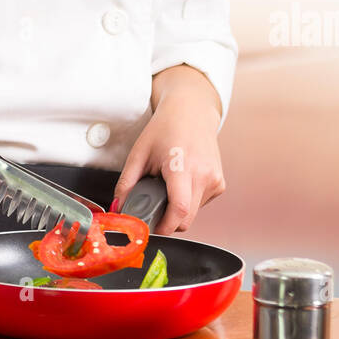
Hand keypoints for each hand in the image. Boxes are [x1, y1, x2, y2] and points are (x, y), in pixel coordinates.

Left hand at [110, 65, 225, 234]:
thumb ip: (126, 183)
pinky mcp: (220, 184)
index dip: (164, 226)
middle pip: (186, 219)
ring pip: (193, 214)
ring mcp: (215, 180)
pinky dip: (188, 200)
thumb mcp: (139, 153)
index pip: (179, 209)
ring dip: (178, 209)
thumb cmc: (166, 128)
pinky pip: (200, 205)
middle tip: (154, 206)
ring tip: (169, 184)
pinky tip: (182, 181)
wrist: (191, 111)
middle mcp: (204, 175)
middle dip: (168, 221)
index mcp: (182, 166)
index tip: (151, 227)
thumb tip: (118, 208)